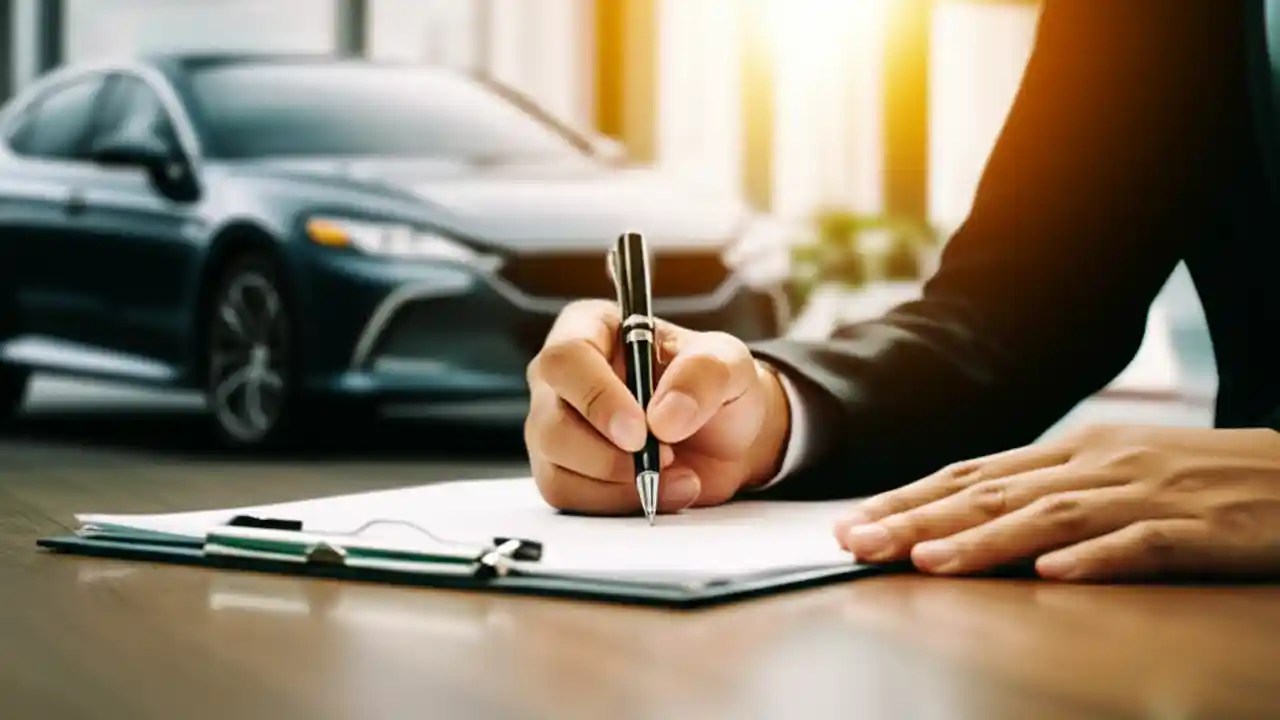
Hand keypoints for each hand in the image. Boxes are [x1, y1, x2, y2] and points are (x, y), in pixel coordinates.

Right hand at [525, 300, 790, 514]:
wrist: (727, 437)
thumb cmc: (714, 386)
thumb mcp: (727, 363)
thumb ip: (703, 376)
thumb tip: (663, 417)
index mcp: (591, 329)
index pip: (566, 358)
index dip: (597, 398)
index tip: (639, 431)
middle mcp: (562, 379)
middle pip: (551, 423)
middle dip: (610, 455)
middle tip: (665, 457)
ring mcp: (557, 428)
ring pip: (557, 470)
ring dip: (621, 484)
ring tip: (677, 474)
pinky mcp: (565, 473)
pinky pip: (571, 499)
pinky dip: (621, 503)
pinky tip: (662, 490)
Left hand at [834, 425, 1279, 580]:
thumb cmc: (1197, 479)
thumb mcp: (1113, 472)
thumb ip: (1046, 490)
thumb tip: (966, 512)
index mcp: (1073, 450)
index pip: (972, 472)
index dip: (908, 498)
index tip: (851, 521)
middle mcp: (1098, 464)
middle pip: (993, 491)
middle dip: (917, 520)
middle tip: (857, 543)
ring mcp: (1147, 494)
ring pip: (1051, 516)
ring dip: (984, 540)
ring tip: (928, 562)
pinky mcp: (1199, 528)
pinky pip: (1141, 545)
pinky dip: (1094, 559)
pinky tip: (1052, 575)